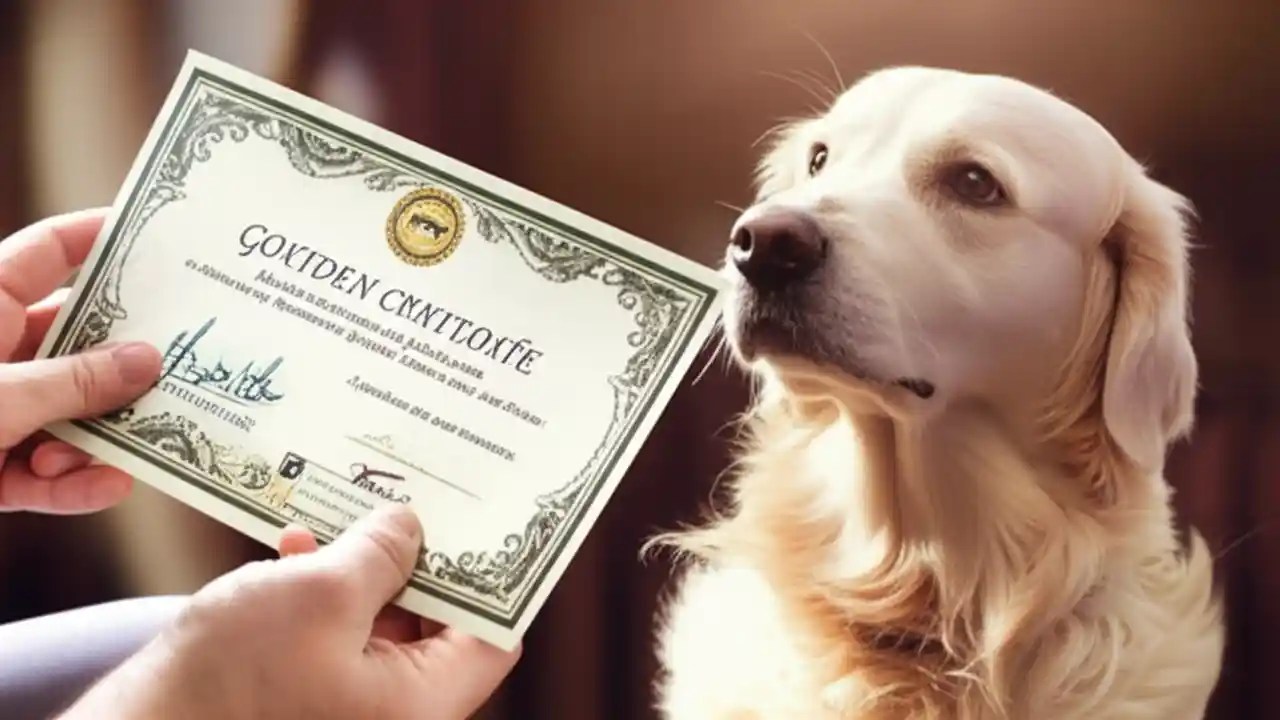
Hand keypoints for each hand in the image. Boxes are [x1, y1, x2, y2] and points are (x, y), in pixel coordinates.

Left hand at [0, 209, 162, 512]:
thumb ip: (73, 382)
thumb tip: (149, 359)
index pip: (52, 251)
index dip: (107, 239)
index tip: (168, 241)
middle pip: (75, 341)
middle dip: (124, 361)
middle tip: (187, 364)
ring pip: (65, 411)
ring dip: (95, 436)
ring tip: (121, 452)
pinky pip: (40, 470)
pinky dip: (70, 483)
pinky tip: (105, 487)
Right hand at [62, 505, 521, 719]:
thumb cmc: (231, 681)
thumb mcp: (321, 593)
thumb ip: (381, 553)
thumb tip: (410, 526)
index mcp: (423, 703)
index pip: (493, 636)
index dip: (491, 574)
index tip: (480, 520)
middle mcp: (396, 712)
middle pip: (439, 626)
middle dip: (417, 560)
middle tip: (407, 504)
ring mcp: (349, 709)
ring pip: (382, 626)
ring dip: (363, 570)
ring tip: (339, 522)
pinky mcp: (306, 700)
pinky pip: (338, 639)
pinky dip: (325, 596)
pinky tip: (295, 555)